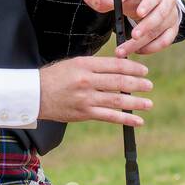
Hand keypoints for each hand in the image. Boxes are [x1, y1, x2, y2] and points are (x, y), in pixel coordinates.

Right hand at [38, 56, 152, 127]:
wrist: (34, 95)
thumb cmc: (55, 77)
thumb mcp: (74, 64)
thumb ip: (95, 66)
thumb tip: (119, 66)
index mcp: (85, 65)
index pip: (115, 65)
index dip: (133, 67)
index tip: (144, 70)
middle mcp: (87, 80)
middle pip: (119, 81)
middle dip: (138, 83)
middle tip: (149, 85)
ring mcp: (86, 98)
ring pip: (117, 99)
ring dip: (136, 102)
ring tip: (148, 103)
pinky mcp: (85, 113)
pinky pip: (110, 116)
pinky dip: (126, 118)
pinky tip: (138, 120)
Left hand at [83, 0, 181, 57]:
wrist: (156, 3)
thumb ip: (106, 0)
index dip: (147, 4)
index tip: (139, 13)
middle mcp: (167, 2)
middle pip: (158, 16)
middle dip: (145, 27)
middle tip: (132, 37)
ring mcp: (172, 17)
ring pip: (160, 31)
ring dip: (143, 42)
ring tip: (126, 49)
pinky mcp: (173, 29)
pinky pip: (165, 41)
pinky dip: (152, 48)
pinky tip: (139, 51)